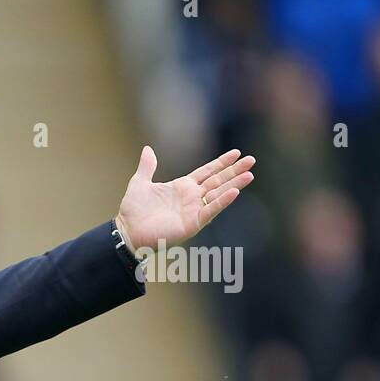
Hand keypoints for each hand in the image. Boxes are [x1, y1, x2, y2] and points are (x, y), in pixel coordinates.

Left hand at [113, 146, 254, 252]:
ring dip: (234, 185)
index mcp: (182, 187)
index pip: (207, 172)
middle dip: (234, 171)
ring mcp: (193, 210)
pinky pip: (210, 210)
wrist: (127, 231)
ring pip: (218, 194)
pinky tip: (234, 192)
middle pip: (218, 181)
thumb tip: (148, 149)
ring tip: (250, 174)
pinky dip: (222, 202)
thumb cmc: (132, 211)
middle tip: (252, 160)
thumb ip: (147, 167)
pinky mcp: (192, 223)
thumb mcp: (139, 183)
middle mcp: (191, 198)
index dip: (221, 162)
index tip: (236, 153)